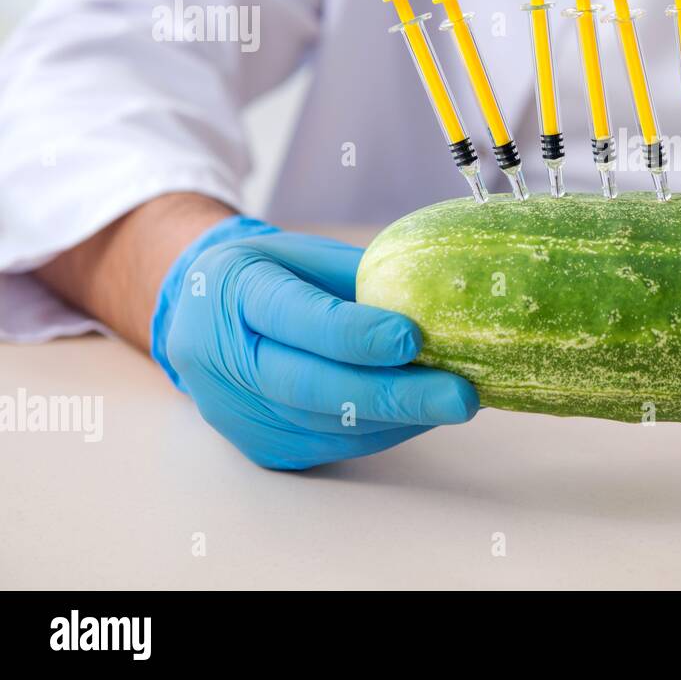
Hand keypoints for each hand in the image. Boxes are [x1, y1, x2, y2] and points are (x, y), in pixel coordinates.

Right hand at [153, 217, 476, 469]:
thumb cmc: (272, 275)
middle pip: (312, 386)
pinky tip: (424, 413)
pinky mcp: (262, 446)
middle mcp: (223, 358)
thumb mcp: (306, 253)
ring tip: (458, 401)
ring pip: (328, 424)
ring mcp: (238, 412)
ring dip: (401, 417)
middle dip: (394, 394)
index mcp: (234, 290)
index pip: (295, 317)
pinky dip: (386, 430)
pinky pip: (334, 444)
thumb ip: (362, 279)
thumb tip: (442, 301)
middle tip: (460, 396)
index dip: (353, 333)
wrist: (200, 315)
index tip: (413, 338)